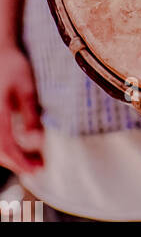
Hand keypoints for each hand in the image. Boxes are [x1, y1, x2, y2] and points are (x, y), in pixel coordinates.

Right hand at [0, 45, 42, 174]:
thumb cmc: (14, 68)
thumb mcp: (27, 89)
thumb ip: (30, 115)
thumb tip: (37, 141)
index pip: (6, 145)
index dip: (20, 160)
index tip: (37, 169)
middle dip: (18, 163)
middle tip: (39, 167)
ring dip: (12, 158)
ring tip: (34, 161)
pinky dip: (6, 149)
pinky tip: (22, 150)